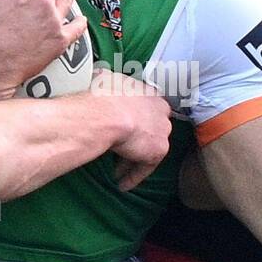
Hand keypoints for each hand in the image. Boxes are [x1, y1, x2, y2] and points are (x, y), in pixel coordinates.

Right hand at [92, 70, 172, 190]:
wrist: (105, 114)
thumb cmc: (100, 95)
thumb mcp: (102, 77)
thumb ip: (108, 80)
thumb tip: (100, 77)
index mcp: (149, 92)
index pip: (147, 106)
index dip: (135, 118)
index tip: (124, 126)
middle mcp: (161, 111)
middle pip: (152, 127)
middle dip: (139, 138)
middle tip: (122, 149)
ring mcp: (162, 131)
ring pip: (148, 148)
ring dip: (133, 159)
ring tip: (117, 170)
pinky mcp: (158, 151)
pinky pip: (145, 167)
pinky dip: (133, 176)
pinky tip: (122, 184)